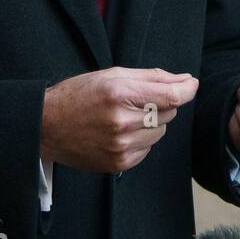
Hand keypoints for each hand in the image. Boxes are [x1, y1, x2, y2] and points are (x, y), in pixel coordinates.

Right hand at [41, 66, 197, 173]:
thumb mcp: (111, 75)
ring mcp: (120, 146)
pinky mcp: (119, 163)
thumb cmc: (78, 94)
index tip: (191, 83)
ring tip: (124, 116)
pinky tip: (119, 132)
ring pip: (160, 132)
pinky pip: (148, 149)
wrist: (47, 126)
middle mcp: (121, 121)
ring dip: (152, 122)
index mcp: (118, 93)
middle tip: (136, 99)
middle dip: (161, 103)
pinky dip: (141, 139)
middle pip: (168, 112)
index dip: (187, 89)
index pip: (170, 96)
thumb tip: (184, 80)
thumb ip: (150, 77)